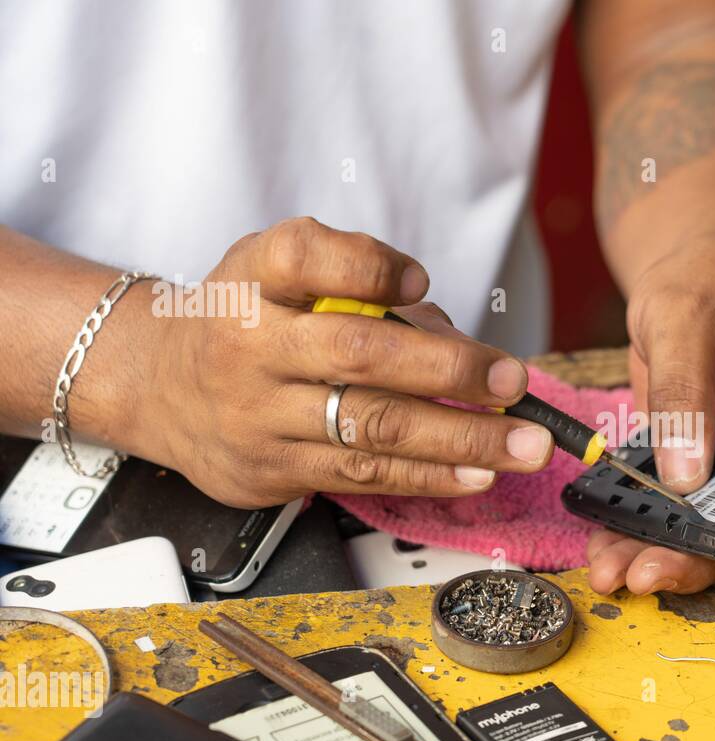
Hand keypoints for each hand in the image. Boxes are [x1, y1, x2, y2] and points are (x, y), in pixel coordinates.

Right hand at [125, 217, 553, 506]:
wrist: (156, 386)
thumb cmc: (245, 319)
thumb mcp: (278, 272)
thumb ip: (359, 285)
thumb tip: (451, 338)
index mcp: (254, 279)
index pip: (305, 255)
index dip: (367, 266)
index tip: (419, 279)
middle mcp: (250, 345)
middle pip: (360, 356)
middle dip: (451, 370)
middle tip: (514, 381)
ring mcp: (258, 415)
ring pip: (372, 429)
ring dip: (462, 439)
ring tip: (522, 445)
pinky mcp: (270, 470)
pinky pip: (363, 476)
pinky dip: (429, 476)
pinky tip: (477, 474)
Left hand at [587, 237, 714, 594]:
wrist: (683, 279)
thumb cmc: (704, 279)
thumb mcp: (684, 313)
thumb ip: (685, 387)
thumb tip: (685, 471)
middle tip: (657, 574)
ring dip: (670, 560)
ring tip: (616, 573)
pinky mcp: (695, 472)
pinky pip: (676, 516)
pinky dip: (640, 537)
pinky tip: (605, 550)